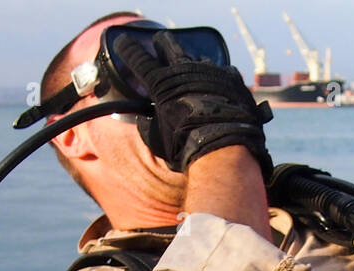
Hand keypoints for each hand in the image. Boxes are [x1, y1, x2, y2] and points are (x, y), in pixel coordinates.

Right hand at [112, 30, 272, 177]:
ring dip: (191, 65)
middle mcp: (183, 69)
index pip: (138, 58)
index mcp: (160, 83)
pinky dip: (215, 77)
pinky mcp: (230, 76)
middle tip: (160, 44)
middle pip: (168, 44)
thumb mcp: (157, 141)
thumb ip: (147, 127)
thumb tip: (143, 121)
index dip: (128, 48)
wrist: (224, 146)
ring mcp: (209, 69)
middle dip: (162, 43)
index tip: (123, 41)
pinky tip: (217, 86)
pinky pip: (220, 70)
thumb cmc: (185, 146)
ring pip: (196, 58)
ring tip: (192, 74)